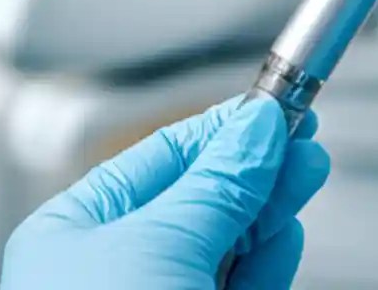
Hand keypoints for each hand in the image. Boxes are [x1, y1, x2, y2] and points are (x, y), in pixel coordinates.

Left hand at [0, 97, 329, 289]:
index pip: (157, 160)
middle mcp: (108, 274)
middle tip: (303, 136)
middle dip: (254, 168)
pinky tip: (285, 232)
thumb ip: (216, 187)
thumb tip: (254, 129)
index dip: (221, 129)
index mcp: (71, 235)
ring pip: (221, 248)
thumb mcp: (161, 248)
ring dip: (268, 210)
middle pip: (196, 202)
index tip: (274, 105)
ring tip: (306, 170)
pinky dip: (265, 262)